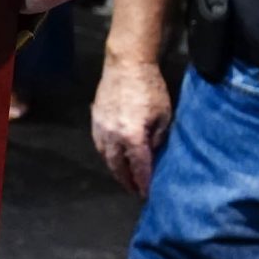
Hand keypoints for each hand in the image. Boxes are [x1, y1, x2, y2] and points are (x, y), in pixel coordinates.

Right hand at [90, 55, 170, 196]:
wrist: (126, 65)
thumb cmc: (150, 88)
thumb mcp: (164, 115)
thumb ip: (158, 138)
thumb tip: (154, 153)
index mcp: (132, 136)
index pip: (138, 167)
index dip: (143, 182)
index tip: (148, 193)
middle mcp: (113, 136)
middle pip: (117, 166)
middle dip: (126, 181)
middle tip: (135, 191)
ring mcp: (101, 128)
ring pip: (105, 156)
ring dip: (115, 169)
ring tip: (124, 177)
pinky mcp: (95, 120)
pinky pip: (99, 144)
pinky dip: (106, 155)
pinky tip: (113, 156)